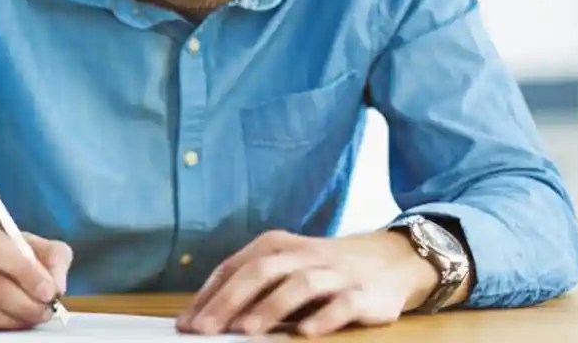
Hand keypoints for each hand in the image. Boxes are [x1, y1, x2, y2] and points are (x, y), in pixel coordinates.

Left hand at [176, 230, 439, 337]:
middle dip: (230, 301)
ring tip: (246, 331)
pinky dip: (324, 316)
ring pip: (300, 284)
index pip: (236, 267)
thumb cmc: (324, 270)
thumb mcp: (285, 268)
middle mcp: (304, 255)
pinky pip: (343, 303)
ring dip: (271, 307)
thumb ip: (251, 287)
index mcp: (277, 246)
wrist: (390, 259)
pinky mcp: (364, 293)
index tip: (187, 323)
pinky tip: (306, 333)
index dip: (209, 295)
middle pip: (262, 271)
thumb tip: (204, 318)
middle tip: (205, 330)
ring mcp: (335, 273)